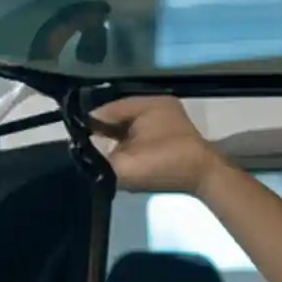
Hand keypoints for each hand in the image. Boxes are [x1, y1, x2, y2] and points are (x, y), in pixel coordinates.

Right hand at [91, 96, 224, 193]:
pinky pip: (141, 136)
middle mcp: (156, 105)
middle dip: (102, 135)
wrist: (207, 179)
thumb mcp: (126, 165)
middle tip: (86, 152)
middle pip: (117, 118)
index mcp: (147, 103)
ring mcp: (165, 119)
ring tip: (99, 158)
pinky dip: (130, 147)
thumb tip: (83, 153)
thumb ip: (99, 159)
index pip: (106, 110)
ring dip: (115, 143)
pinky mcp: (169, 134)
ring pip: (128, 128)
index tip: (75, 143)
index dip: (88, 126)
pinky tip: (119, 160)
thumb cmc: (166, 165)